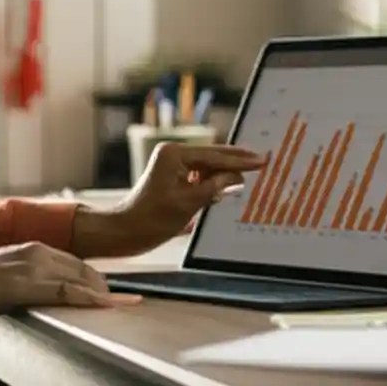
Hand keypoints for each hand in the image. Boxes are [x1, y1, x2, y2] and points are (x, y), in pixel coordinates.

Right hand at [0, 241, 141, 332]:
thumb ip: (20, 285)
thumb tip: (38, 298)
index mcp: (25, 250)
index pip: (72, 263)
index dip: (95, 278)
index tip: (115, 294)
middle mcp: (30, 252)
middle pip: (81, 268)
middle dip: (105, 286)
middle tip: (125, 303)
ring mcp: (25, 266)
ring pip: (77, 276)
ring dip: (102, 291)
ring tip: (123, 306)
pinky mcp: (18, 284)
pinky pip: (62, 290)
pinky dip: (87, 297)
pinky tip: (103, 305)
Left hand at [72, 142, 266, 257]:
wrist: (124, 231)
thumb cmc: (151, 219)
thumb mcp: (189, 203)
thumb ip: (215, 187)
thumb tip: (236, 176)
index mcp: (173, 154)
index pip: (214, 155)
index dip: (240, 160)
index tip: (262, 160)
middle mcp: (171, 154)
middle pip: (211, 156)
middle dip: (235, 162)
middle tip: (261, 161)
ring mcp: (170, 165)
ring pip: (206, 166)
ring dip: (225, 173)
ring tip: (250, 175)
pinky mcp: (170, 178)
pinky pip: (198, 176)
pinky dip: (212, 182)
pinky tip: (228, 187)